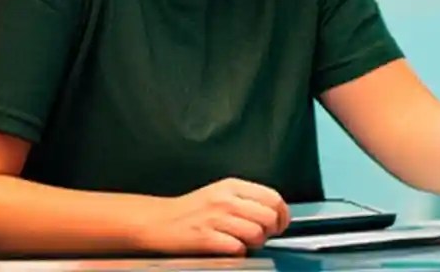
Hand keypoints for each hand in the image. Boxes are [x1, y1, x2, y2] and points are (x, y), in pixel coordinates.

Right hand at [132, 177, 290, 255]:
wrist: (157, 221)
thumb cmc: (191, 210)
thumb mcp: (221, 193)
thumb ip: (246, 198)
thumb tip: (274, 212)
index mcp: (232, 186)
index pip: (272, 197)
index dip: (283, 214)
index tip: (281, 223)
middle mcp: (226, 200)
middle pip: (268, 216)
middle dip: (272, 230)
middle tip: (265, 235)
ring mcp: (215, 218)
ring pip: (256, 233)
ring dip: (256, 243)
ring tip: (247, 243)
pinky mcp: (205, 238)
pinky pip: (237, 247)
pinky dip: (240, 252)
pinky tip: (232, 249)